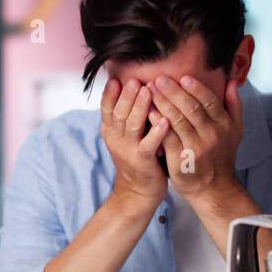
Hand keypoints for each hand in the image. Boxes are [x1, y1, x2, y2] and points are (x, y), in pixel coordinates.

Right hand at [100, 77, 169, 209]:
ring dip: (140, 107)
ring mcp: (128, 150)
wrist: (137, 192)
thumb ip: (126, 116)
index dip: (110, 94)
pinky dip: (156, 132)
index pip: (106, 108)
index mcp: (110, 131)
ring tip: (148, 90)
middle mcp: (115, 139)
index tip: (115, 78)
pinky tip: (165, 120)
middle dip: (127, 95)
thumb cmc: (136, 158)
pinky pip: (149, 144)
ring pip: (132, 125)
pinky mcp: (142, 161)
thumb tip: (133, 87)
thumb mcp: (124, 136)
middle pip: (119, 113)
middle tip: (135, 79)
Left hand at [147, 74, 242, 204]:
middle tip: (159, 79)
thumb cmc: (221, 156)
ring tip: (150, 90)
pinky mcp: (181, 159)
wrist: (213, 188)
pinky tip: (148, 111)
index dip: (196, 88)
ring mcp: (196, 148)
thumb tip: (229, 82)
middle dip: (174, 92)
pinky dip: (157, 123)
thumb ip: (233, 105)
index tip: (183, 77)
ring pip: (178, 120)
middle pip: (192, 108)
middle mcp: (212, 135)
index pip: (210, 101)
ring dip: (162, 103)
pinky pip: (167, 137)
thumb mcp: (235, 131)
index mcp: (224, 125)